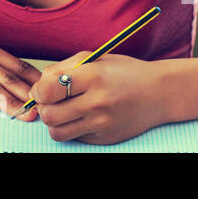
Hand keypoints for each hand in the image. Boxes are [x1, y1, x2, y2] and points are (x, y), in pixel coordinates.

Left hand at [23, 52, 169, 144]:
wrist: (159, 93)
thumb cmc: (124, 72)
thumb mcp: (94, 59)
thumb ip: (64, 68)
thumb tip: (40, 83)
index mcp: (93, 77)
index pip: (48, 90)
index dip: (38, 90)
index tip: (42, 88)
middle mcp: (98, 102)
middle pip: (49, 115)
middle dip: (43, 108)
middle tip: (51, 101)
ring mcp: (103, 124)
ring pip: (58, 132)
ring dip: (54, 122)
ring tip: (63, 111)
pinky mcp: (106, 139)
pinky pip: (75, 138)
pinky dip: (72, 129)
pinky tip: (82, 116)